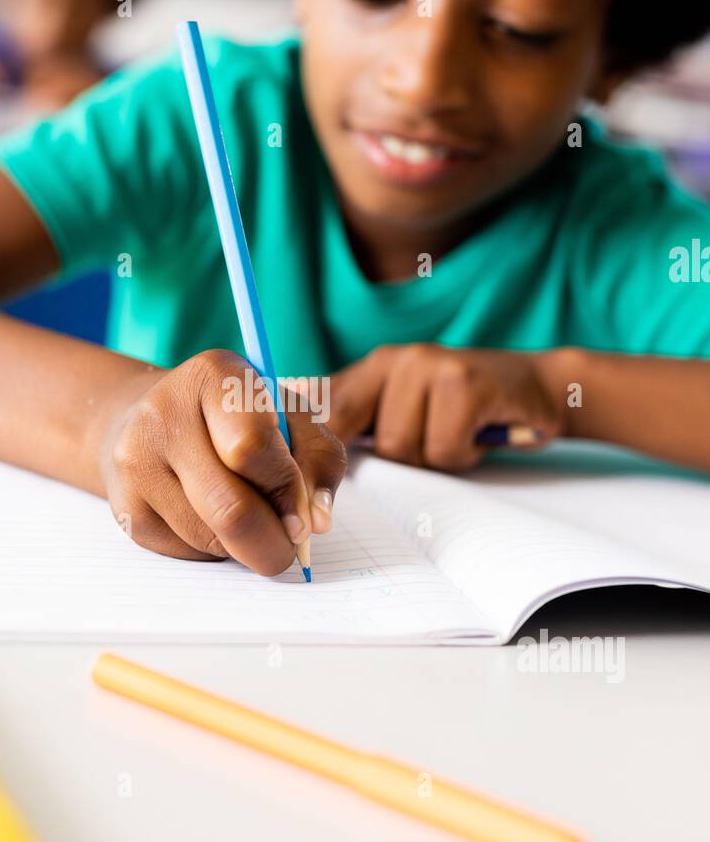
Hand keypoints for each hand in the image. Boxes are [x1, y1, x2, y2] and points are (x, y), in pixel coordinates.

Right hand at [99, 349, 347, 572]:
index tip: (304, 515)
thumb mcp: (291, 417)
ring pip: (211, 539)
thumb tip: (315, 523)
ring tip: (248, 514)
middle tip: (290, 542)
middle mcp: (163, 414)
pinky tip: (211, 518)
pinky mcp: (126, 509)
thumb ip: (318, 461)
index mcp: (214, 375)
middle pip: (230, 509)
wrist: (155, 420)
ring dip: (245, 545)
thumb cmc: (239, 418)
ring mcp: (136, 463)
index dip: (287, 491)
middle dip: (274, 542)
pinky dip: (215, 550)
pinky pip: (187, 553)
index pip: (251, 448)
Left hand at [326, 343, 566, 469]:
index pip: (323, 408)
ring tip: (458, 433)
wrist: (539, 387)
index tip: (311, 483)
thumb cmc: (467, 410)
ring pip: (401, 448)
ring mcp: (431, 365)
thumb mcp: (407, 410)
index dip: (314, 450)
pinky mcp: (465, 383)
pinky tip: (479, 432)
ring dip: (434, 458)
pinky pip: (442, 449)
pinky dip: (463, 454)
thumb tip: (302, 443)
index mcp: (375, 367)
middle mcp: (397, 359)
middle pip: (361, 436)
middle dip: (394, 457)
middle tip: (429, 445)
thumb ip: (361, 420)